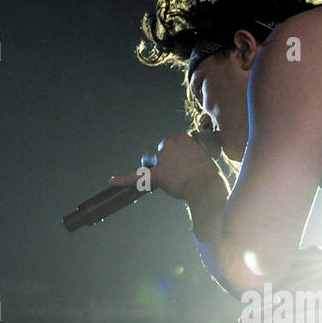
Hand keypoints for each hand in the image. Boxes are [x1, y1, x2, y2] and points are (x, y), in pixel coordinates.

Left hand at [109, 129, 223, 201]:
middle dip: (164, 160)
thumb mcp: (205, 157)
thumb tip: (190, 163)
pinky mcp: (157, 174)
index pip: (172, 143)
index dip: (176, 155)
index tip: (183, 162)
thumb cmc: (209, 174)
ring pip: (149, 159)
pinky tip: (112, 181)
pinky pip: (137, 177)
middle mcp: (169, 143)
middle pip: (159, 150)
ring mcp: (161, 158)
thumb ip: (193, 156)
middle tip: (177, 172)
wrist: (207, 185)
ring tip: (163, 177)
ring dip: (152, 166)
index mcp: (182, 137)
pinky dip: (123, 180)